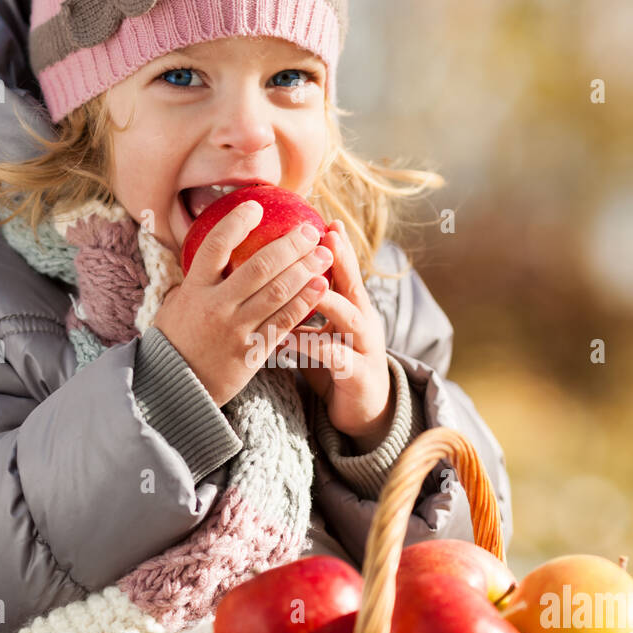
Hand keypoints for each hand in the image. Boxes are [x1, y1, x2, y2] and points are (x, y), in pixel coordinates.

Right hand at [152, 200, 332, 406]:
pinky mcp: (251, 352)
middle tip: (309, 231)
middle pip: (258, 267)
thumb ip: (198, 279)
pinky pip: (283, 323)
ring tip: (324, 253)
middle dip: (289, 245)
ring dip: (304, 269)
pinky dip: (304, 302)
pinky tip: (320, 286)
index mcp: (194, 288)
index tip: (256, 206)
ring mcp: (234, 330)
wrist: (173, 387)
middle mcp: (215, 306)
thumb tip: (217, 251)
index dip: (237, 223)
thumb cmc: (176, 339)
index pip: (216, 246)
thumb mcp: (176, 303)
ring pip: (276, 293)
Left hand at [290, 219, 393, 451]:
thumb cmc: (335, 365)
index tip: (327, 221)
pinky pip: (333, 357)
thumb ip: (304, 309)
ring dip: (330, 300)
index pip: (347, 271)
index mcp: (355, 309)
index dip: (340, 247)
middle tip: (327, 239)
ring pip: (350, 318)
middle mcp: (364, 323)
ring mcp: (365, 348)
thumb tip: (267, 282)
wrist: (363, 410)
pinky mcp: (358, 374)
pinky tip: (287, 338)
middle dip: (342, 261)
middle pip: (355, 285)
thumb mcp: (321, 332)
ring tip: (310, 283)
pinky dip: (310, 346)